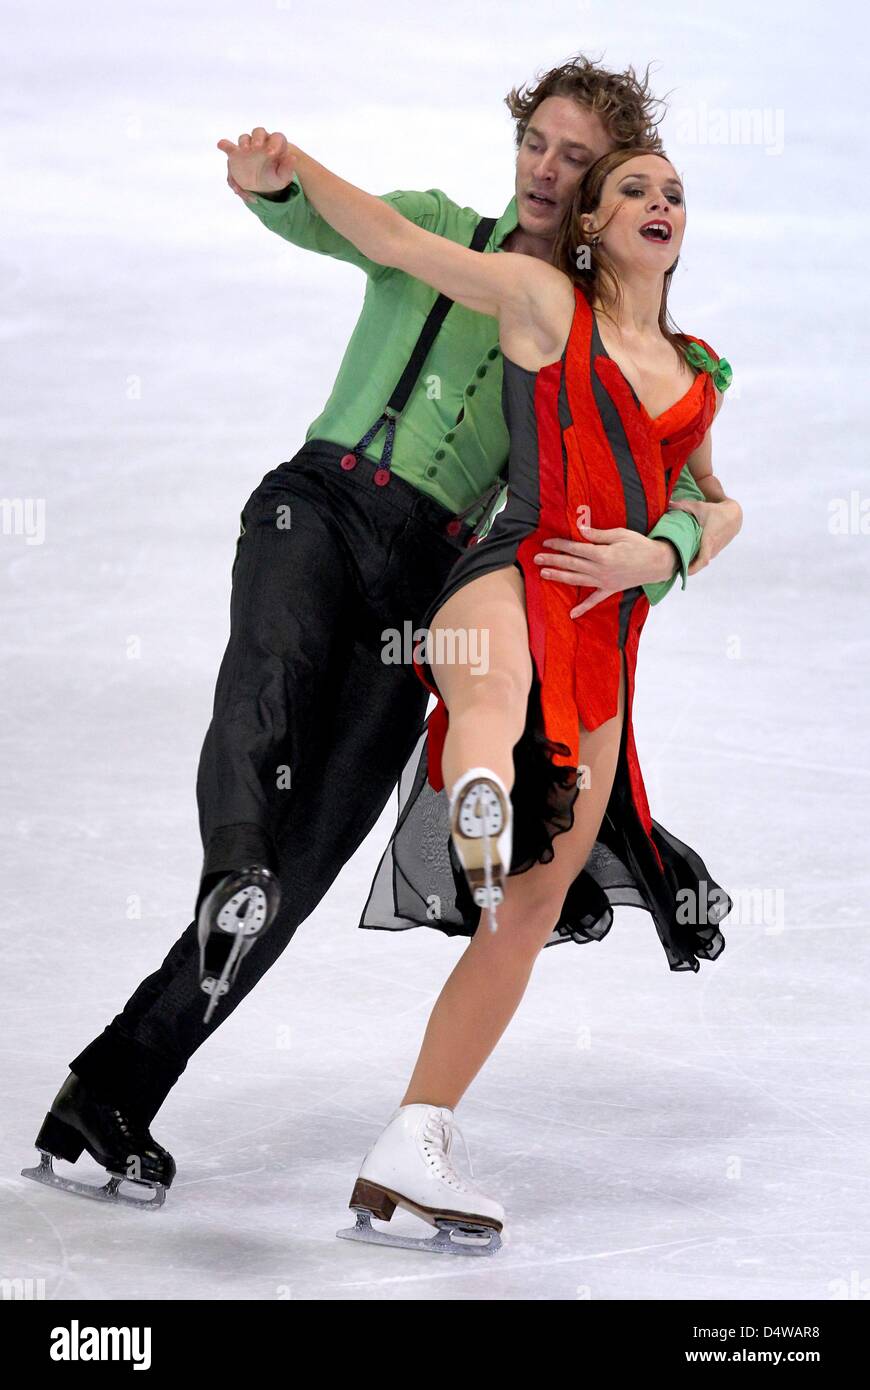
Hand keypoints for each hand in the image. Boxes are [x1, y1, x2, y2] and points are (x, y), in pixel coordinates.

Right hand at [216, 127, 297, 197]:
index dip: (274, 143)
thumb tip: (292, 158)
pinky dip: (224, 145)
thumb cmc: (275, 177)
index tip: (271, 154)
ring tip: (244, 151)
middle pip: (259, 132)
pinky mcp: (235, 154)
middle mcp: (261, 142)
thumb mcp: (283, 177)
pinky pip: (229, 147)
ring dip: (244, 143)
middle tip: (256, 148)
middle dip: (258, 138)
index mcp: (276, 145)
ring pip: (244, 138)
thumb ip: (288, 168)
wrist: (263, 185)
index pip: (277, 138)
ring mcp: (247, 146)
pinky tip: (221, 145)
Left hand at [534, 514, 677, 618]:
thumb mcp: (620, 534)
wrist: (657, 563)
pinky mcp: (610, 589)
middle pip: (571, 564)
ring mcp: (604, 581)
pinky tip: (572, 613)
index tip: (547, 542)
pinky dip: (583, 607)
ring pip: (577, 580)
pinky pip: (595, 600)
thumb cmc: (639, 545)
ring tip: (544, 574)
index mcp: (602, 554)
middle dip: (553, 561)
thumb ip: (598, 535)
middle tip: (536, 558)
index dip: (559, 545)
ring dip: (559, 577)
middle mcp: (600, 570)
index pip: (575, 548)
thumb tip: (580, 530)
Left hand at [668, 497, 742, 575]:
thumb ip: (682, 506)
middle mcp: (713, 548)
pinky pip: (704, 556)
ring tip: (677, 561)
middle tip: (673, 567)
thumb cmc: (715, 511)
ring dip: (692, 561)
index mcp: (709, 540)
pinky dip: (696, 557)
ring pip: (701, 559)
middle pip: (699, 563)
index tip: (684, 572)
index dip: (693, 568)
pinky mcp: (716, 550)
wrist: (734, 515)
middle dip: (687, 565)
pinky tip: (686, 555)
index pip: (702, 560)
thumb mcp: (698, 507)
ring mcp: (716, 550)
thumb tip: (667, 503)